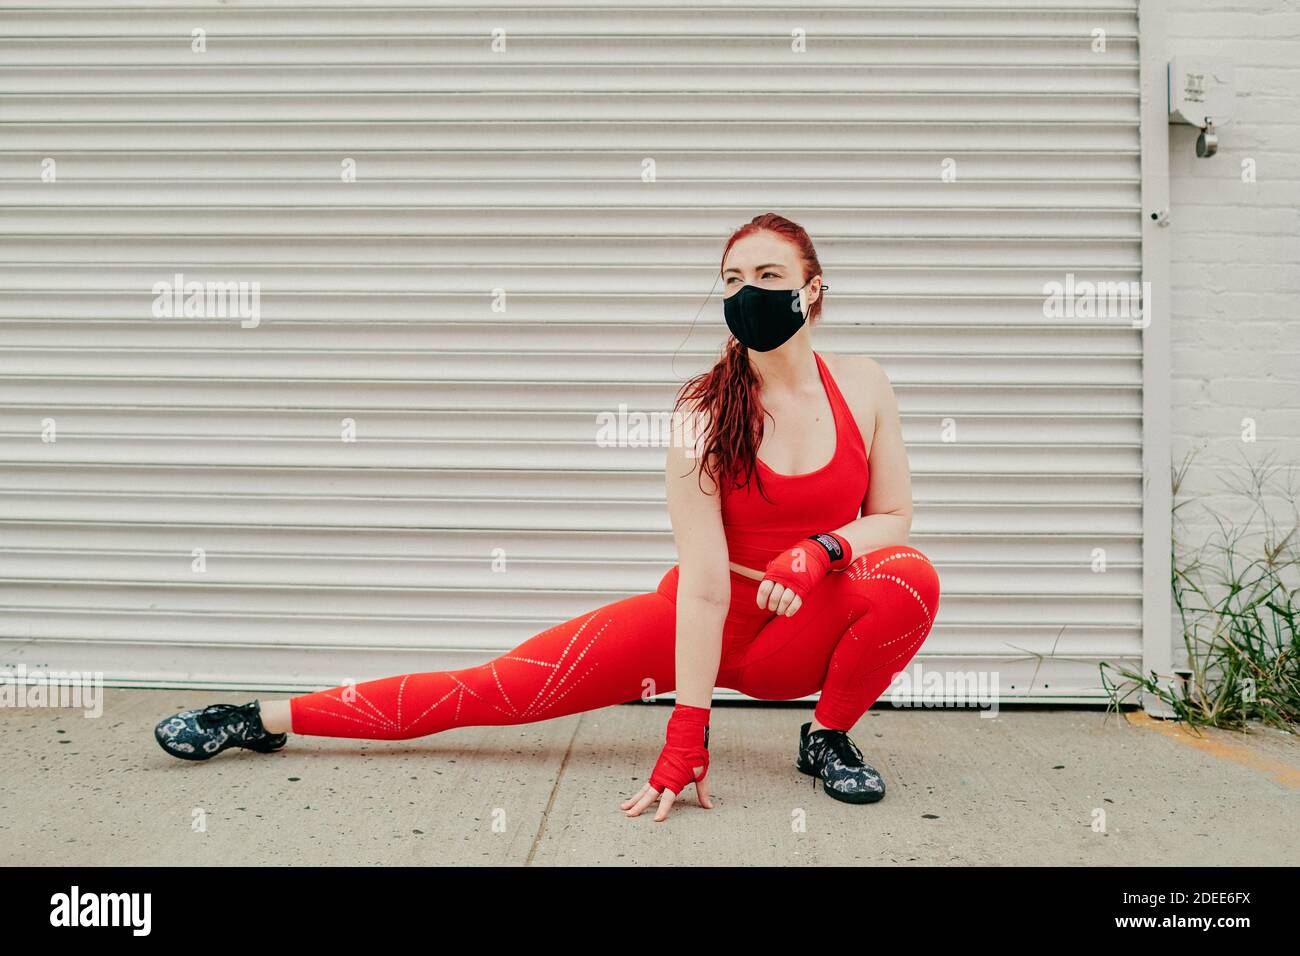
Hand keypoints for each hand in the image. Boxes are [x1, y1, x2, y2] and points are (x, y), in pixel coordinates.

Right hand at [622, 703, 712, 821]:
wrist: (685, 738)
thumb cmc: (694, 756)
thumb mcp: (701, 775)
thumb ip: (703, 792)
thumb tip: (709, 806)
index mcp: (674, 780)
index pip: (668, 798)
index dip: (663, 809)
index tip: (657, 820)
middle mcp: (663, 778)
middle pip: (649, 795)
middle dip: (639, 806)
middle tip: (629, 815)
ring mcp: (657, 775)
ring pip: (643, 790)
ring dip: (633, 800)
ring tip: (623, 808)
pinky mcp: (656, 772)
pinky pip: (645, 786)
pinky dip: (639, 794)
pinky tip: (633, 800)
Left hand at [758, 532, 852, 615]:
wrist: (812, 554)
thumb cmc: (792, 561)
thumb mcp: (779, 564)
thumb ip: (771, 576)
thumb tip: (764, 592)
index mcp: (775, 572)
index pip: (764, 590)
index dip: (761, 600)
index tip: (762, 606)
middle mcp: (784, 578)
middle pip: (774, 598)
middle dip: (772, 606)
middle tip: (772, 608)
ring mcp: (795, 584)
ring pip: (784, 602)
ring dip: (780, 609)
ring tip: (780, 611)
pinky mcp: (804, 589)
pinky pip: (796, 603)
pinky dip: (791, 610)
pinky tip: (788, 613)